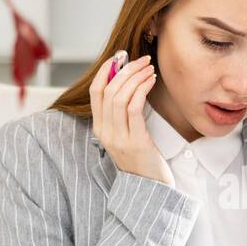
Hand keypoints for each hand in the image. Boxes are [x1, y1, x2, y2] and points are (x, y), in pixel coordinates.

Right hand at [90, 51, 172, 187]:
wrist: (151, 187)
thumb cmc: (143, 158)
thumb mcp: (127, 135)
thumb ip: (122, 114)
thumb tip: (126, 82)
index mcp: (100, 129)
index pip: (95, 93)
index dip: (105, 71)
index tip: (119, 58)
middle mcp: (105, 133)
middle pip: (108, 91)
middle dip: (125, 70)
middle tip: (141, 59)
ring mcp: (119, 138)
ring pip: (119, 97)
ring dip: (135, 77)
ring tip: (149, 68)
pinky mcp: (135, 141)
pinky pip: (133, 108)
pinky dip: (141, 89)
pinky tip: (151, 81)